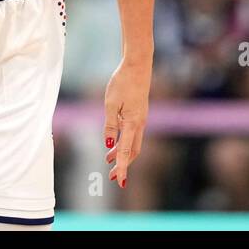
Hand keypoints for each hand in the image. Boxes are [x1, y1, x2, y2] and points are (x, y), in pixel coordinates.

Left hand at [103, 56, 150, 188]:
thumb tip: (108, 144)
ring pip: (133, 143)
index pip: (125, 151)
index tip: (120, 182)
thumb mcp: (110, 104)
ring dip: (121, 154)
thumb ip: (110, 125)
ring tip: (107, 162)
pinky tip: (113, 142)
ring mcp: (141, 119)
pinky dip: (124, 142)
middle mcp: (139, 124)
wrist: (138, 66)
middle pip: (133, 151)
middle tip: (112, 177)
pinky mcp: (139, 113)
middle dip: (123, 165)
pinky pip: (133, 134)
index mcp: (132, 123)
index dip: (122, 168)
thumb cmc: (122, 82)